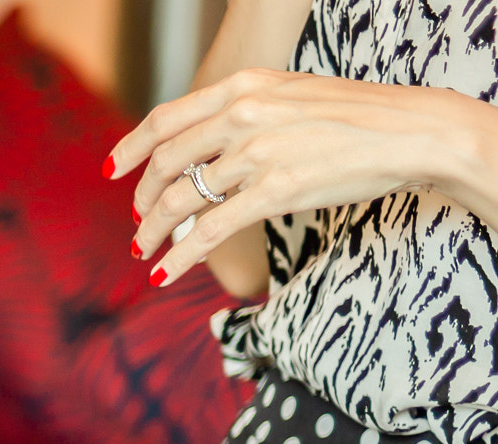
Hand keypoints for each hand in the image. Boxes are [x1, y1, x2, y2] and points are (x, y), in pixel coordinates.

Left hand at [107, 68, 497, 285]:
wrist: (409, 130)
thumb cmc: (354, 116)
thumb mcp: (290, 94)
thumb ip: (244, 111)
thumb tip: (205, 142)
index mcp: (244, 87)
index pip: (166, 119)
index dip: (132, 148)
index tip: (113, 171)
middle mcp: (243, 116)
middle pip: (165, 164)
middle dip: (142, 200)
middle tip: (138, 223)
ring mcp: (257, 154)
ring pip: (180, 201)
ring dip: (152, 233)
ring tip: (144, 252)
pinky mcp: (275, 191)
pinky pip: (209, 231)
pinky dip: (179, 258)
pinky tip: (164, 276)